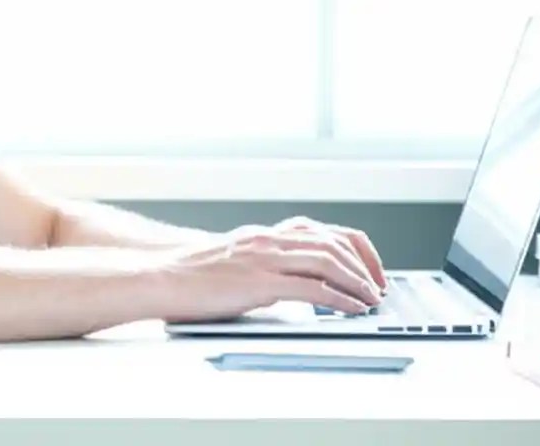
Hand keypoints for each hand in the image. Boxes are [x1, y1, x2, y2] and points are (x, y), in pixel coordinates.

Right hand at [154, 221, 385, 323]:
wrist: (161, 276)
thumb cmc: (190, 274)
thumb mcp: (234, 259)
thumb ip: (263, 263)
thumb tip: (289, 281)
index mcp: (265, 234)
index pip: (322, 230)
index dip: (353, 247)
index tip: (368, 267)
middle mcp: (269, 239)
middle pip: (332, 241)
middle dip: (364, 265)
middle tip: (378, 287)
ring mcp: (265, 258)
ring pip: (327, 260)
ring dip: (357, 281)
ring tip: (370, 299)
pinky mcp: (259, 281)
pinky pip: (310, 287)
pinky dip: (338, 299)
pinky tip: (349, 309)